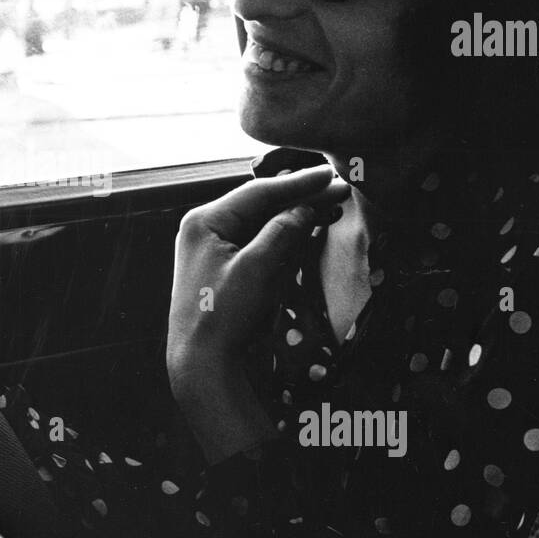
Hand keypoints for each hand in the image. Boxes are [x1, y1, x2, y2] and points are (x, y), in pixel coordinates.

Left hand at [167, 165, 347, 460]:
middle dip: (297, 197)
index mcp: (204, 221)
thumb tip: (306, 207)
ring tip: (326, 202)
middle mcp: (204, 229)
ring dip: (291, 214)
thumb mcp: (256, 269)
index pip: (258, 192)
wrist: (202, 362)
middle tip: (336, 188)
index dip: (297, 183)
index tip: (330, 175)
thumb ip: (282, 232)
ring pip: (259, 222)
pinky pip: (256, 241)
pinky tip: (304, 228)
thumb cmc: (221, 315)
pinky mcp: (222, 268)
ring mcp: (212, 248)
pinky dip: (281, 235)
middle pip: (258, 204)